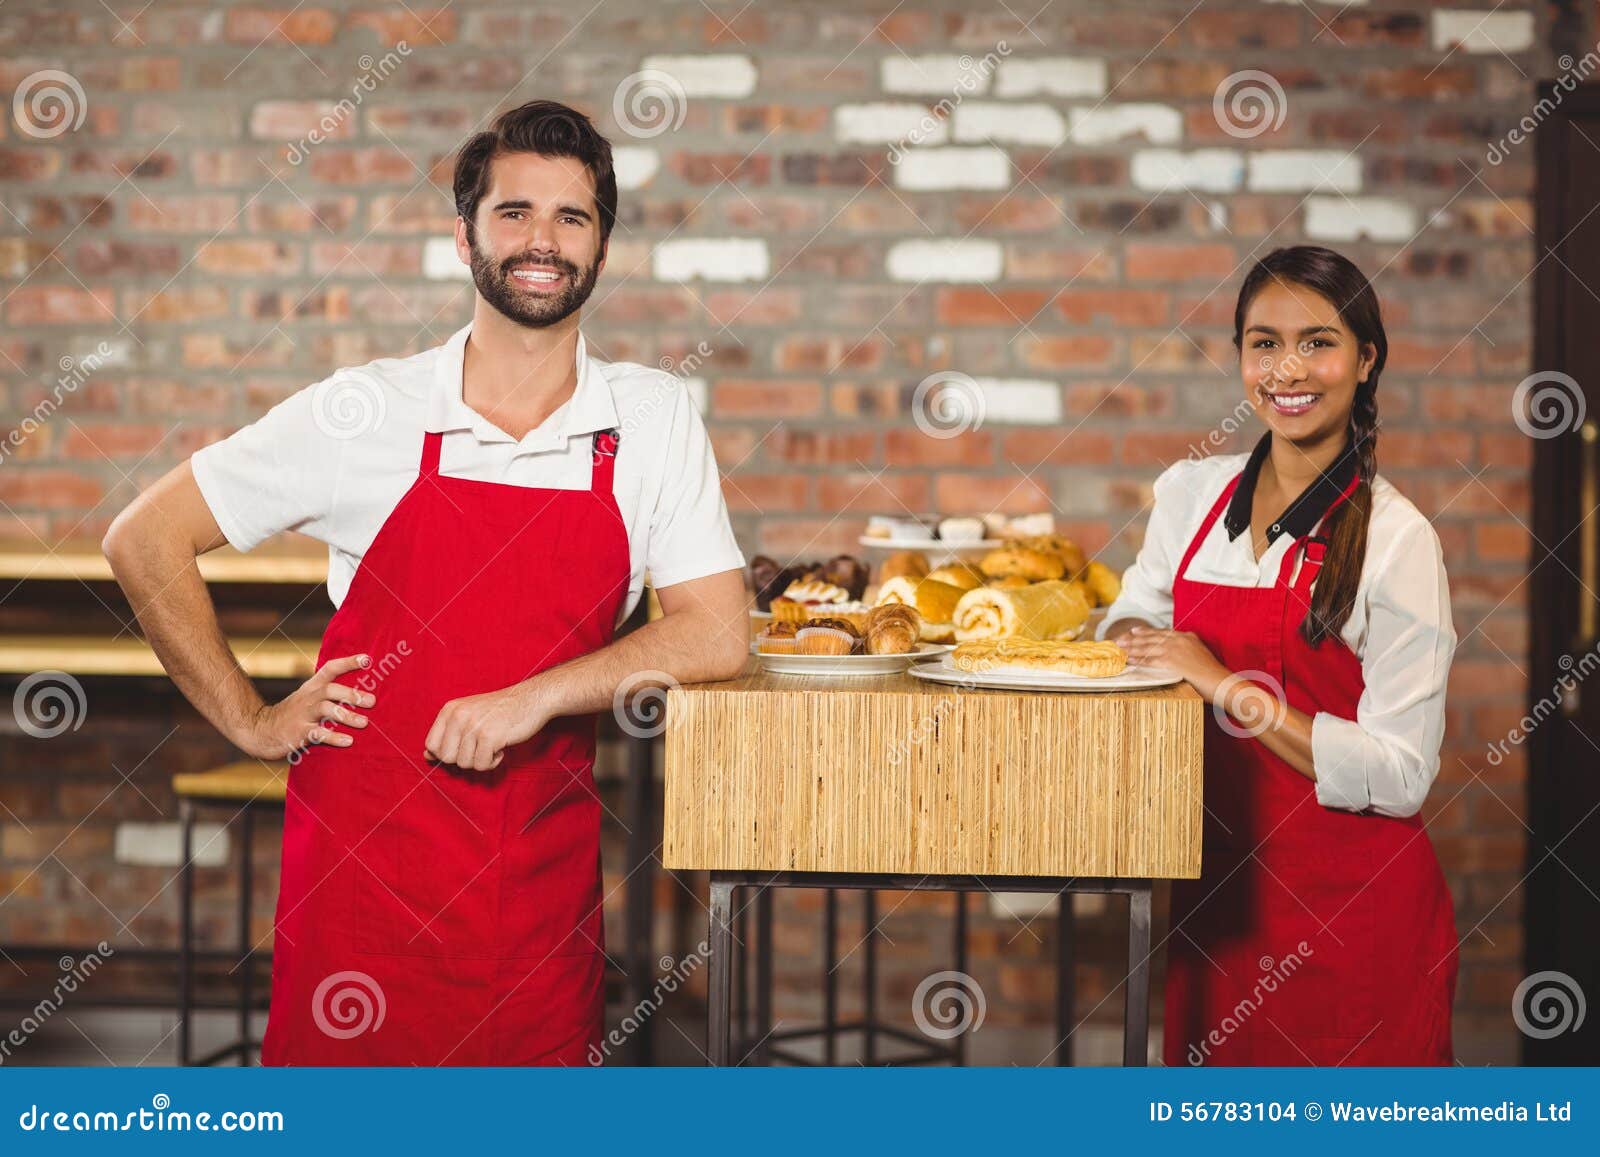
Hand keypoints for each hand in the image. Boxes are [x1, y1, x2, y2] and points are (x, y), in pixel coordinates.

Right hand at [239, 653, 374, 758]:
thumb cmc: (293, 714)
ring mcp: (303, 715)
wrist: (260, 730)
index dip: (349, 662)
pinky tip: (348, 741)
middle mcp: (309, 698)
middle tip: (372, 701)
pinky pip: (318, 734)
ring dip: (347, 716)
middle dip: (352, 694)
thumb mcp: (308, 698)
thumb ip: (330, 694)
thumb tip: (362, 692)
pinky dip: (334, 737)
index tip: (368, 660)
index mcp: (312, 687)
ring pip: (326, 710)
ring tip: (364, 723)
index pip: (330, 669)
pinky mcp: (299, 733)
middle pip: (331, 690)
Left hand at [424, 681, 551, 771]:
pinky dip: (493, 761)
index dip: (446, 754)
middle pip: (447, 758)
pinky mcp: (490, 736)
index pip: (432, 745)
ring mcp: (474, 726)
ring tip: (493, 744)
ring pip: (465, 763)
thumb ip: (447, 734)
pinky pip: (482, 764)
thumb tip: (427, 756)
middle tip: (481, 746)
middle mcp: (459, 716)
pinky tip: (501, 747)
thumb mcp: (469, 715)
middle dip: (465, 758)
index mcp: (451, 709)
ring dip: (481, 760)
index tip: (463, 749)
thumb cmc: (500, 710)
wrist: (531, 698)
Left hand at [1113, 627, 1229, 700]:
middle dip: (1132, 638)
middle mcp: (1180, 640)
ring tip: (1118, 648)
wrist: (1222, 682)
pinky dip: (1137, 659)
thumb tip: (1177, 659)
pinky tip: (1128, 659)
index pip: (1161, 633)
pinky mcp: (1172, 661)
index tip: (1133, 631)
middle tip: (1118, 639)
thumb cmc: (1214, 676)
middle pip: (1151, 637)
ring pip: (1147, 647)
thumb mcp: (1200, 657)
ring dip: (1131, 647)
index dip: (1145, 632)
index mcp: (1188, 637)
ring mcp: (1176, 649)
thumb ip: (1187, 654)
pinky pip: (1150, 659)